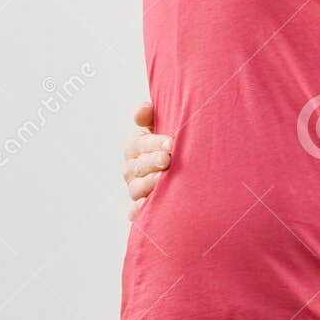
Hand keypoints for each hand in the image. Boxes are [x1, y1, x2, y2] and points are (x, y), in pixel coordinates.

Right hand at [123, 100, 172, 220]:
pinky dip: (139, 210)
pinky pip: (136, 212)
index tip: (171, 143)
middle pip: (137, 166)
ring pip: (135, 188)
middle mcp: (132, 169)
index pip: (138, 145)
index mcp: (136, 148)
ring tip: (162, 180)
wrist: (187, 170)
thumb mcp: (164, 128)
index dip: (152, 143)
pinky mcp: (142, 208)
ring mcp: (136, 189)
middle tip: (168, 159)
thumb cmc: (175, 145)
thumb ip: (151, 117)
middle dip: (152, 161)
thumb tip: (143, 108)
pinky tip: (146, 207)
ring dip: (147, 184)